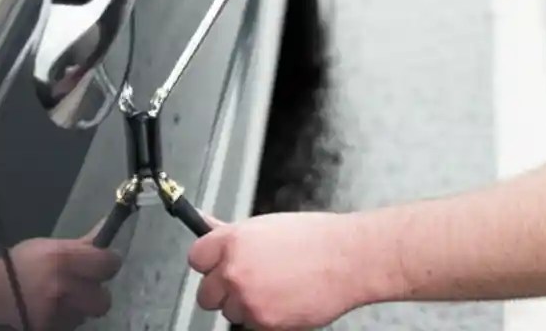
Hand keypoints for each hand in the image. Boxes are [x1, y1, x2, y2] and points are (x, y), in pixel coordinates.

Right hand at [4, 235, 122, 330]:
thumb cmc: (24, 262)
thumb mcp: (52, 246)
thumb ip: (82, 244)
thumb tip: (107, 227)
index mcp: (65, 260)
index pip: (109, 264)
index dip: (108, 264)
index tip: (102, 264)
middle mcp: (63, 288)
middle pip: (104, 301)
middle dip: (97, 295)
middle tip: (83, 288)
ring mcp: (57, 313)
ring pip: (86, 315)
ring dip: (79, 307)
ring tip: (61, 298)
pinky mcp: (50, 329)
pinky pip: (71, 324)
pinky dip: (65, 317)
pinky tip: (51, 308)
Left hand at [188, 212, 377, 329]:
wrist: (349, 260)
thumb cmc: (316, 238)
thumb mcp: (269, 225)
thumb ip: (234, 232)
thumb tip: (208, 224)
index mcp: (233, 240)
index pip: (196, 258)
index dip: (209, 263)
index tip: (217, 265)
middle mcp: (235, 270)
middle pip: (205, 293)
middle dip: (222, 290)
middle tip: (247, 281)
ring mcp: (248, 298)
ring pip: (230, 312)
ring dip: (246, 305)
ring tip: (275, 288)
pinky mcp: (263, 321)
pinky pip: (252, 325)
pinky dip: (265, 317)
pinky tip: (285, 299)